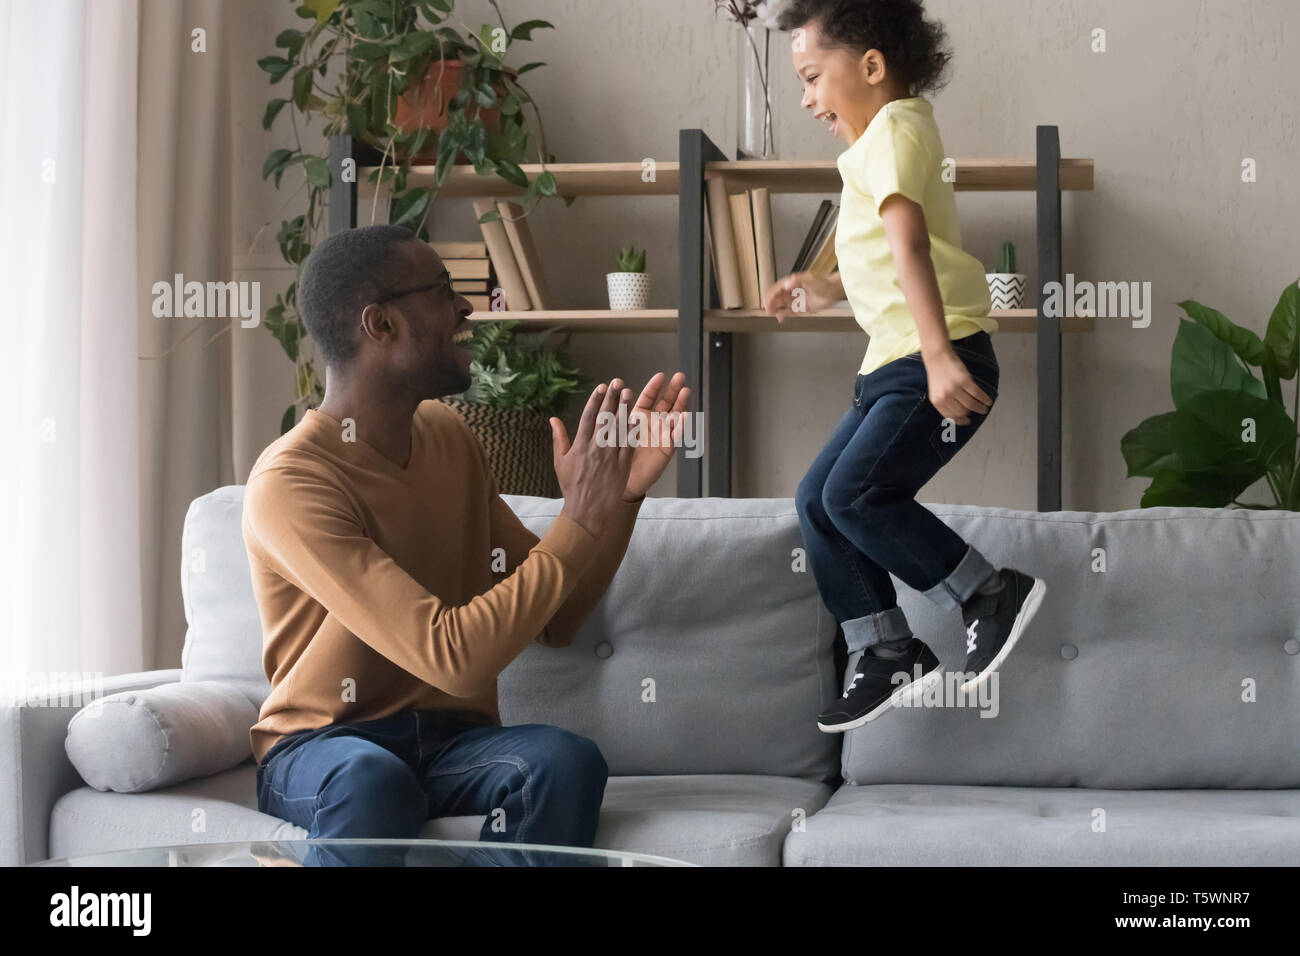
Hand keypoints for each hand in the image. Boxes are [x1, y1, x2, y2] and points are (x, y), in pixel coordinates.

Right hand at [551, 379, 633, 537]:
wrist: (586, 510)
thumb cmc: (572, 487)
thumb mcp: (560, 462)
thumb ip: (559, 438)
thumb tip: (552, 419)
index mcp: (579, 445)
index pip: (588, 417)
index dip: (595, 400)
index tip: (601, 387)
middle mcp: (595, 448)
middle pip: (604, 417)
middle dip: (611, 398)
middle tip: (618, 382)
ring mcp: (609, 456)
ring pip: (618, 428)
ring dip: (623, 409)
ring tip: (628, 393)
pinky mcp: (622, 466)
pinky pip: (629, 445)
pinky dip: (633, 430)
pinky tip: (638, 417)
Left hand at [622, 372, 690, 499]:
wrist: (622, 481)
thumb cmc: (616, 457)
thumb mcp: (613, 433)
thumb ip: (613, 416)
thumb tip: (611, 396)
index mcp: (638, 417)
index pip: (648, 398)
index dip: (655, 387)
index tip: (660, 376)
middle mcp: (652, 424)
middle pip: (665, 403)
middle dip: (673, 390)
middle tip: (680, 377)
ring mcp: (661, 435)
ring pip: (673, 416)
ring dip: (680, 404)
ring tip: (686, 391)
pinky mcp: (667, 449)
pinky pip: (675, 437)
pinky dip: (680, 427)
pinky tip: (684, 417)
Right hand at [762, 271, 841, 322]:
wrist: (833, 291)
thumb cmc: (823, 283)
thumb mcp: (809, 279)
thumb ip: (797, 280)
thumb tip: (787, 283)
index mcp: (791, 283)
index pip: (776, 289)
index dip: (770, 295)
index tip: (767, 302)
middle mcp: (792, 291)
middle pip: (777, 298)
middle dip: (771, 304)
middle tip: (768, 311)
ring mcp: (795, 300)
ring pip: (781, 306)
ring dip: (776, 310)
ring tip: (773, 315)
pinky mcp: (800, 308)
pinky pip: (789, 312)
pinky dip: (784, 315)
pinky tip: (781, 317)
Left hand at [923, 349, 992, 425]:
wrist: (938, 358)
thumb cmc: (938, 376)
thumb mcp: (936, 392)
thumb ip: (944, 404)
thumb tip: (958, 417)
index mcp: (937, 402)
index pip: (951, 416)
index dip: (961, 420)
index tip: (967, 421)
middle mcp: (945, 397)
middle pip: (962, 411)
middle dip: (972, 413)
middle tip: (979, 411)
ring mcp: (954, 388)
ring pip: (971, 404)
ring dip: (980, 408)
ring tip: (985, 408)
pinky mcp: (964, 380)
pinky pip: (977, 394)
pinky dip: (984, 399)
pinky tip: (988, 401)